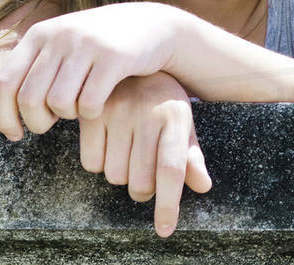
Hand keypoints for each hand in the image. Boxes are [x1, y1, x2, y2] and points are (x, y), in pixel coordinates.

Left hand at [0, 2, 186, 139]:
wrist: (154, 26)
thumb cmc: (99, 45)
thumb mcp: (58, 50)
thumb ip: (23, 73)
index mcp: (40, 34)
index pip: (3, 83)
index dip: (3, 116)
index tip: (15, 134)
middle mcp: (60, 36)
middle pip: (29, 98)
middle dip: (36, 122)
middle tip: (49, 126)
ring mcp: (88, 45)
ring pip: (58, 103)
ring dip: (65, 118)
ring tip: (75, 112)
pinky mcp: (115, 58)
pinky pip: (90, 103)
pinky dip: (90, 115)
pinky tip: (97, 109)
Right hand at [78, 72, 211, 236]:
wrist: (132, 65)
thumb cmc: (162, 102)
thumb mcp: (182, 124)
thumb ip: (191, 156)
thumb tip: (203, 186)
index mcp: (176, 116)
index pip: (171, 169)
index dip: (168, 204)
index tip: (165, 230)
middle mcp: (147, 113)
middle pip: (140, 181)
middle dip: (143, 189)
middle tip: (146, 174)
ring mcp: (117, 112)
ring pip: (114, 176)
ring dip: (121, 175)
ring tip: (128, 151)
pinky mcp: (91, 114)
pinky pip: (90, 163)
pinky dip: (98, 163)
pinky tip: (108, 144)